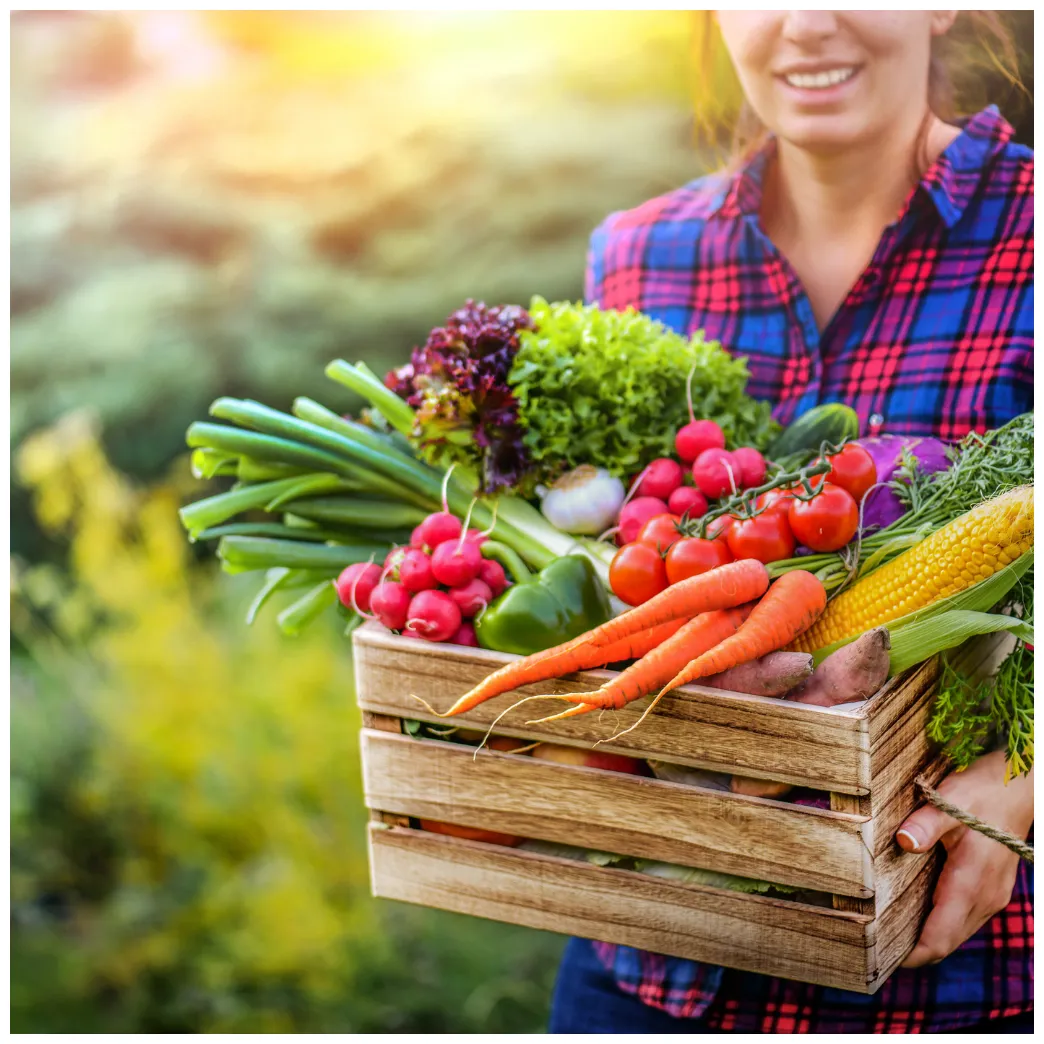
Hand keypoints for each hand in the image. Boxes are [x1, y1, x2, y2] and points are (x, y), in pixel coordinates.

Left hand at [896, 750, 1032, 967]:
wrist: (1016, 790)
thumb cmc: (980, 793)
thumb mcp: (948, 802)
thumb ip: (925, 825)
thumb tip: (903, 842)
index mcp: (971, 883)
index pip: (942, 936)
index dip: (915, 954)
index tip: (883, 960)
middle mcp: (984, 898)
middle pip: (948, 941)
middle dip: (916, 951)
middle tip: (876, 952)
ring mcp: (990, 896)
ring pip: (957, 932)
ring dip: (929, 938)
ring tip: (889, 935)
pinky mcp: (990, 889)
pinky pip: (963, 918)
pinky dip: (941, 924)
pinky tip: (915, 913)